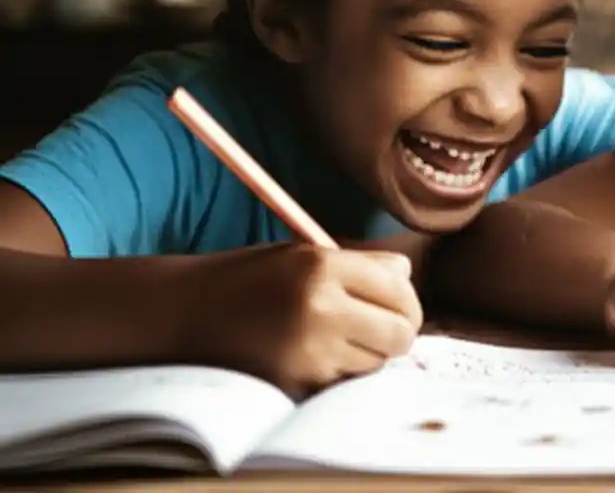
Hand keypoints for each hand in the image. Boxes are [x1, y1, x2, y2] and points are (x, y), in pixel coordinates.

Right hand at [181, 243, 423, 397]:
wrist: (180, 315)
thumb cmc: (247, 280)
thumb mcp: (300, 256)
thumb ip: (360, 265)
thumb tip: (407, 277)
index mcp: (322, 267)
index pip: (400, 291)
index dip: (405, 302)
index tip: (396, 307)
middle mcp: (320, 308)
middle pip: (400, 334)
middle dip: (396, 334)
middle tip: (378, 330)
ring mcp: (308, 352)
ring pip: (376, 363)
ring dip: (365, 356)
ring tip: (331, 340)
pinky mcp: (295, 386)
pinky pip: (343, 384)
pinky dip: (337, 375)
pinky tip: (309, 358)